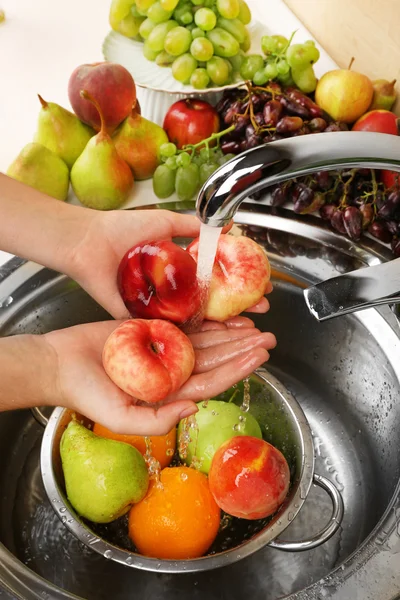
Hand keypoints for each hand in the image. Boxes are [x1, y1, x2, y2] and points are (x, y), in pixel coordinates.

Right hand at [45, 316, 275, 435]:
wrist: (61, 363)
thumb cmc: (85, 394)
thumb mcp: (120, 417)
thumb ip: (156, 419)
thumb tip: (193, 410)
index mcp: (169, 393)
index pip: (212, 381)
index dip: (238, 369)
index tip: (259, 357)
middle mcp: (171, 372)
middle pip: (216, 360)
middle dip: (243, 349)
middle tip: (269, 338)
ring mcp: (164, 350)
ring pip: (205, 341)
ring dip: (231, 334)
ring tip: (255, 325)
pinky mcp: (152, 329)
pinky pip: (185, 325)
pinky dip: (206, 320)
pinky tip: (225, 315)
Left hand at [67, 209, 270, 318]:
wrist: (88, 242)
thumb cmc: (121, 229)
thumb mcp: (164, 222)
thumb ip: (194, 226)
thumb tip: (227, 225)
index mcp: (178, 269)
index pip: (216, 280)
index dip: (239, 285)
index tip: (262, 285)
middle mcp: (172, 290)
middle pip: (212, 303)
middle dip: (240, 308)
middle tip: (262, 308)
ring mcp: (160, 306)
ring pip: (197, 319)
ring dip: (224, 324)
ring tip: (247, 326)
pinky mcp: (144, 319)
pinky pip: (172, 329)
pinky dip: (194, 334)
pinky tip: (217, 336)